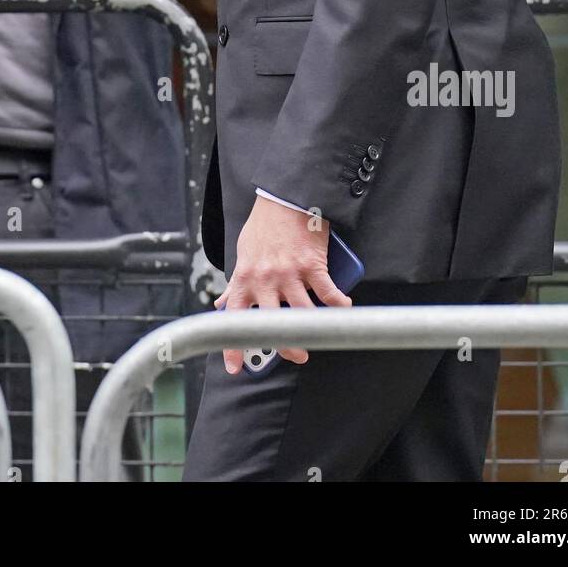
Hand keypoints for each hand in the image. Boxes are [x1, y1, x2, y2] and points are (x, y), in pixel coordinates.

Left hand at [216, 195, 351, 373]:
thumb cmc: (264, 226)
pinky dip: (338, 304)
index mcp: (245, 278)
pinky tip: (344, 308)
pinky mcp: (312, 265)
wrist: (284, 199)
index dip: (234, 346)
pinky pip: (328, 293)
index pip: (235, 320)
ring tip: (319, 336)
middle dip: (285, 346)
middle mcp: (265, 279)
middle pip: (274, 324)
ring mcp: (289, 273)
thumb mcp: (243, 253)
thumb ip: (236, 282)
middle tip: (295, 355)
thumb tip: (223, 303)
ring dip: (313, 330)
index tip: (234, 367)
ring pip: (302, 314)